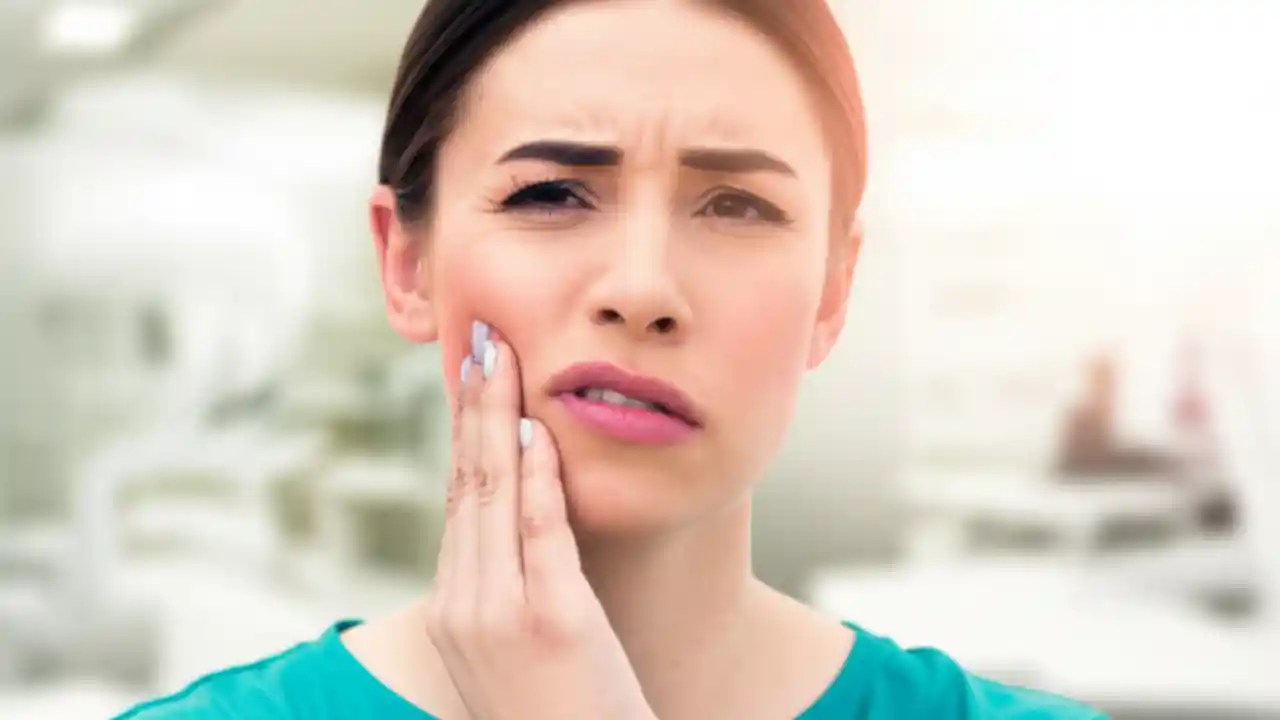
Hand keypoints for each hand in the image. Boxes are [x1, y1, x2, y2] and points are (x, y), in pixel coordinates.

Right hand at [424, 322, 656, 719]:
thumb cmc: (560, 716)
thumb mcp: (517, 652)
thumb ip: (509, 590)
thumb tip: (522, 529)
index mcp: (457, 610)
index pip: (459, 501)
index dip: (466, 434)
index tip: (473, 379)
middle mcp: (465, 606)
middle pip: (468, 484)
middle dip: (474, 407)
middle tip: (481, 342)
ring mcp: (502, 614)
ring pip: (493, 497)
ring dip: (498, 421)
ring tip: (501, 360)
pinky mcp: (552, 621)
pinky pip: (539, 533)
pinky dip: (537, 478)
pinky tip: (536, 432)